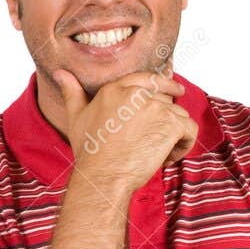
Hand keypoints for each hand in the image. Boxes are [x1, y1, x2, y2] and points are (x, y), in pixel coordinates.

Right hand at [55, 70, 197, 197]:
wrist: (102, 175)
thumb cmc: (89, 152)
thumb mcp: (76, 117)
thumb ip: (72, 92)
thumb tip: (60, 72)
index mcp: (115, 88)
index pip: (148, 78)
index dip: (165, 83)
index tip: (176, 90)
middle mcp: (136, 93)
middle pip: (167, 98)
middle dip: (166, 118)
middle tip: (154, 140)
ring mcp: (155, 106)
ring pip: (179, 116)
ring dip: (173, 136)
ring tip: (155, 154)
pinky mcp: (170, 123)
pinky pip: (189, 130)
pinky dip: (184, 146)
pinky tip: (166, 158)